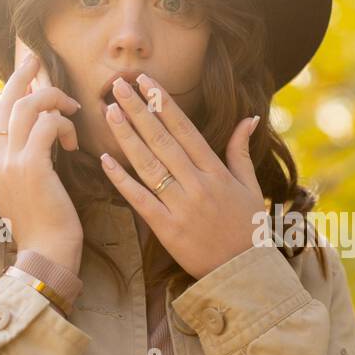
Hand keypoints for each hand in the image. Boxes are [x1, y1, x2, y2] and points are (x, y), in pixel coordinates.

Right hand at [0, 51, 83, 273]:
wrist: (47, 257)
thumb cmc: (49, 230)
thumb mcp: (32, 194)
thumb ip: (31, 167)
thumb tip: (45, 144)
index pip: (0, 119)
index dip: (13, 94)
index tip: (28, 79)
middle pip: (5, 104)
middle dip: (22, 78)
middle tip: (37, 61)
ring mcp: (10, 164)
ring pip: (27, 109)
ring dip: (53, 101)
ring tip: (72, 110)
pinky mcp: (31, 168)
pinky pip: (47, 126)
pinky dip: (63, 125)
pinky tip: (73, 143)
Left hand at [98, 73, 264, 279]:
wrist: (243, 272)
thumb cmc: (247, 227)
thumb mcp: (250, 186)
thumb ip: (241, 151)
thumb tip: (249, 118)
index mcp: (216, 171)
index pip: (185, 129)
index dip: (163, 104)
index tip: (146, 82)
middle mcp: (197, 184)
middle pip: (162, 140)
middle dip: (138, 110)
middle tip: (117, 85)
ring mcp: (181, 206)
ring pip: (148, 165)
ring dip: (126, 137)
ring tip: (109, 112)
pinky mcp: (167, 229)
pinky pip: (140, 199)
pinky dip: (122, 180)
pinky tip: (105, 161)